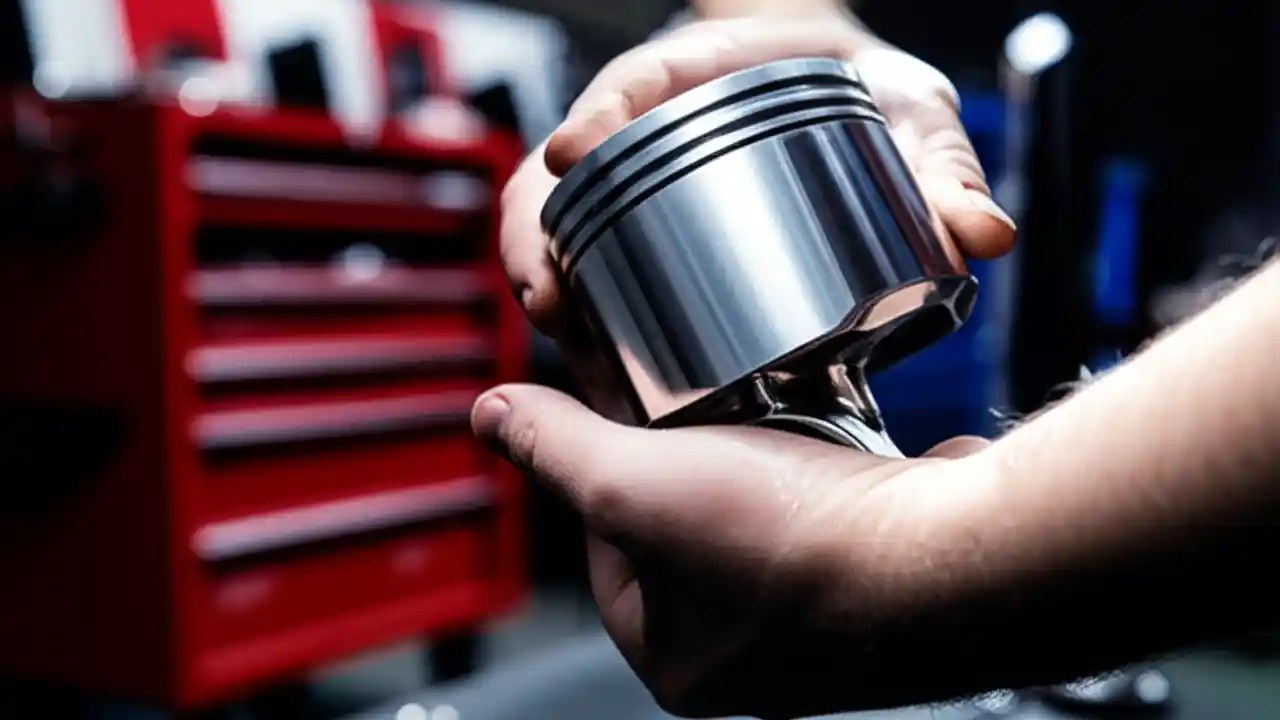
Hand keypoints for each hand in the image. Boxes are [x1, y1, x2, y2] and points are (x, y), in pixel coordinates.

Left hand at [472, 384, 991, 717]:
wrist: (954, 558)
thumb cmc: (793, 543)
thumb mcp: (632, 482)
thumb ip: (556, 447)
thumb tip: (492, 418)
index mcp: (673, 655)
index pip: (606, 541)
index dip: (605, 461)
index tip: (618, 403)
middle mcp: (744, 650)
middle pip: (685, 521)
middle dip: (685, 452)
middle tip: (692, 393)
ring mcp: (817, 617)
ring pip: (759, 507)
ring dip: (756, 452)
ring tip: (758, 402)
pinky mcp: (878, 575)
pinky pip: (830, 504)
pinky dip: (825, 461)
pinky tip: (829, 425)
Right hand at [501, 15, 1016, 348]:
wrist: (864, 103)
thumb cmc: (878, 102)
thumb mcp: (915, 123)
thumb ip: (945, 172)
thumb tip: (983, 235)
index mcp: (714, 72)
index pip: (637, 79)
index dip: (599, 113)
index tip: (573, 151)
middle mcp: (662, 124)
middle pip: (571, 162)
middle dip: (542, 221)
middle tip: (547, 288)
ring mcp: (646, 179)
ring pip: (562, 212)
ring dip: (542, 267)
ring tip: (553, 326)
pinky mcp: (649, 226)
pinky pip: (585, 250)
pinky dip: (572, 291)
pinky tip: (579, 346)